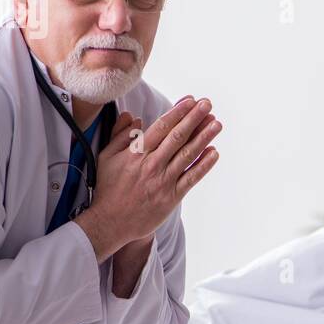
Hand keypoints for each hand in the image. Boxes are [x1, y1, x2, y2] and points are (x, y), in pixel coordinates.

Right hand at [75, 98, 221, 261]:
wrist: (110, 222)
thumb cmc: (108, 188)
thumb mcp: (106, 157)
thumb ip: (119, 135)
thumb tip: (132, 116)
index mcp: (136, 153)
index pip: (161, 127)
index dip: (177, 112)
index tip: (190, 101)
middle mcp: (152, 165)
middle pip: (177, 137)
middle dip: (194, 118)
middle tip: (208, 104)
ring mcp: (163, 181)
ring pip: (187, 155)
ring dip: (204, 137)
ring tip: (216, 124)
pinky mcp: (171, 197)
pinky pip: (191, 178)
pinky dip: (204, 165)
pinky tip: (214, 152)